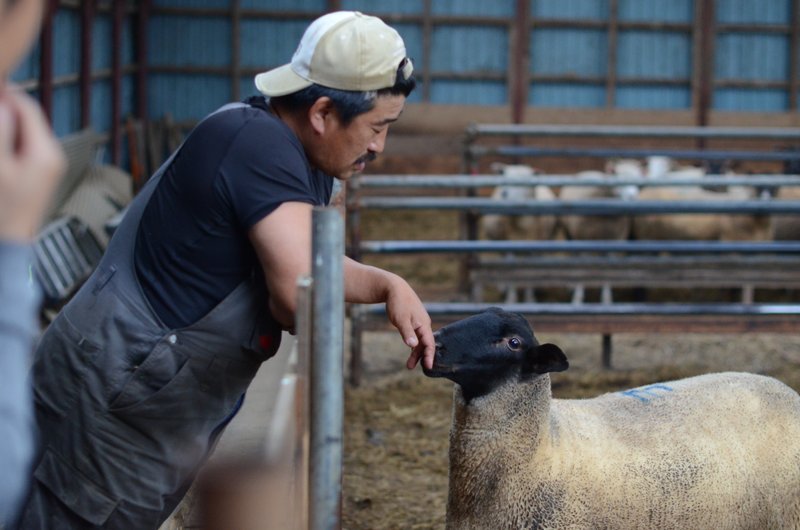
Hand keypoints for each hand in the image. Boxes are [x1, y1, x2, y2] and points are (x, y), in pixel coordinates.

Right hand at [0, 86, 64, 241]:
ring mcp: (45, 164)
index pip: (27, 107)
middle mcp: (51, 155)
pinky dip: (7, 139)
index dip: (6, 92)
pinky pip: (20, 145)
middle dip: (4, 108)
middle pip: (25, 117)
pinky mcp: (36, 172)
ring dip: (4, 123)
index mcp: (46, 151)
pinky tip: (0, 143)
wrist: (10, 242)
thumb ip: (1, 132)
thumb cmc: (3, 208)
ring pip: (21, 130)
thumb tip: (3, 102)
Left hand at [384, 276, 434, 370]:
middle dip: (422, 356)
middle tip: (414, 368)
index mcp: (423, 324)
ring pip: (420, 341)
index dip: (429, 355)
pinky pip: (416, 336)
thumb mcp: (401, 319)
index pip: (429, 343)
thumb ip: (407, 332)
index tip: (428, 366)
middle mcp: (423, 324)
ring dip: (416, 353)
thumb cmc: (398, 303)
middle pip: (426, 344)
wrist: (394, 288)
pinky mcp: (413, 321)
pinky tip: (410, 350)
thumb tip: (413, 345)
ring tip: (408, 366)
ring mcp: (419, 323)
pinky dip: (414, 345)